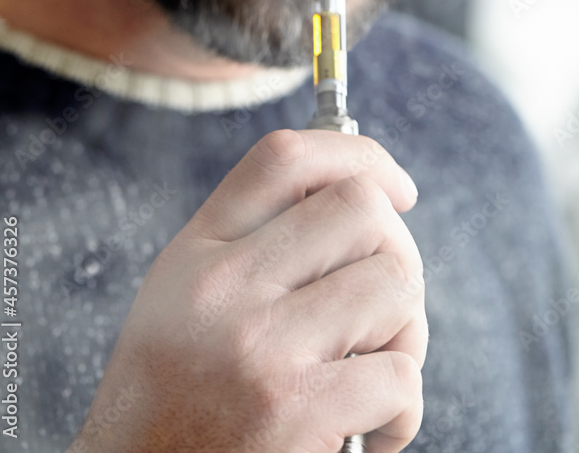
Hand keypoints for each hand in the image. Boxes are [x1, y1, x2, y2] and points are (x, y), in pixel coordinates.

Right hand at [69, 129, 425, 452]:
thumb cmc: (170, 406)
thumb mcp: (183, 300)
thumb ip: (250, 245)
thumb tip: (358, 201)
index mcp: (197, 252)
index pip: (285, 158)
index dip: (359, 154)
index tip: (396, 188)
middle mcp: (224, 286)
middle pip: (360, 209)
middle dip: (398, 253)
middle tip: (385, 308)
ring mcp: (259, 346)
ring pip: (396, 282)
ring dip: (408, 332)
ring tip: (374, 370)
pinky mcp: (293, 412)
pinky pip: (400, 376)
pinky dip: (403, 412)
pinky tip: (368, 433)